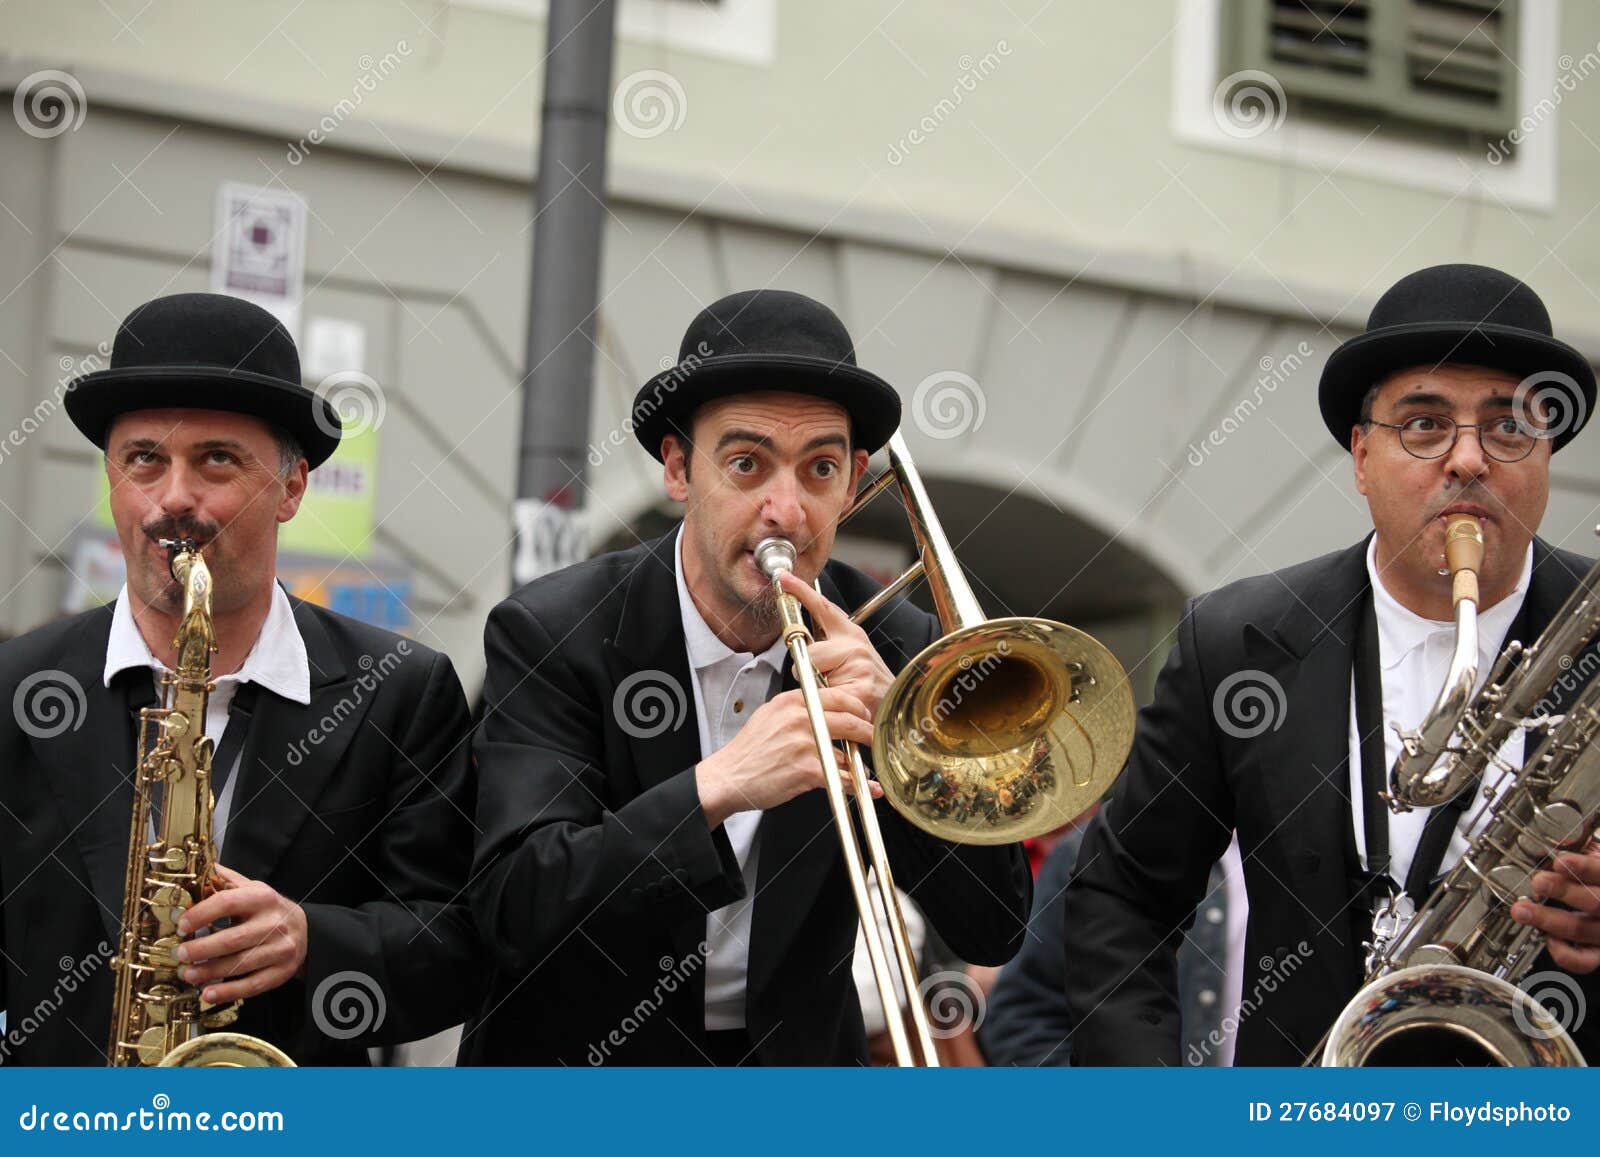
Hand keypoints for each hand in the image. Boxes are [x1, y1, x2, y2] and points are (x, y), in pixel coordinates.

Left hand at [176, 864, 308, 1002]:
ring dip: (210, 972)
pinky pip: (253, 985)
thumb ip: (225, 881)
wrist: (306, 930)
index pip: (228, 902)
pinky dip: (228, 992)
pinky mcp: (282, 971)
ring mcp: (281, 949)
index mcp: (263, 898)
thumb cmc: (268, 910)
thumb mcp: (252, 889)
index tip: (181, 924)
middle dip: (202, 949)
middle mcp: (275, 923)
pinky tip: (208, 994)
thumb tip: (196, 868)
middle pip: (233, 939)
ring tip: (188, 974)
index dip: (201, 914)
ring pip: (241, 964)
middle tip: (180, 954)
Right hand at [695, 685, 881, 827]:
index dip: (858, 708)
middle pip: (849, 720)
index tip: (864, 716)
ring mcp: (804, 744)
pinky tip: (867, 788)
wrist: (729, 777)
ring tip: (866, 769)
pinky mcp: (806, 770)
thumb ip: (797, 709)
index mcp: (791, 702)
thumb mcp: (770, 716)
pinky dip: (857, 785)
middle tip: (873, 740)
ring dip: (861, 762)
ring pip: (847, 750)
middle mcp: (799, 718)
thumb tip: (825, 710)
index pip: (838, 696)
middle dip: (868, 732)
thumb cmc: (749, 751)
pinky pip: (840, 776)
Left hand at [776, 570, 893, 716]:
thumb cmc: (868, 685)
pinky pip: (822, 695)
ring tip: (839, 693)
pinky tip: (842, 704)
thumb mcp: (849, 658)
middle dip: (808, 669)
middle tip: (828, 681)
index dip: (801, 591)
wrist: (896, 708)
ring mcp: (861, 666)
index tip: (784, 578)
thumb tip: (798, 645)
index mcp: (852, 635)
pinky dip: (825, 704)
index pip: (823, 607)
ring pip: (812, 674)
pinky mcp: (861, 688)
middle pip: (808, 651)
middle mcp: (857, 645)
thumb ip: (827, 646)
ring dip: (816, 688)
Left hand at [1511, 845, 1599, 973]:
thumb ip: (1580, 847)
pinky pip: (1584, 960)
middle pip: (1595, 902)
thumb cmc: (1598, 874)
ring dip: (1548, 919)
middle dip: (1563, 891)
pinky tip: (1548, 939)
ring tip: (1521, 910)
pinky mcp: (1599, 951)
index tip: (1559, 861)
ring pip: (1582, 929)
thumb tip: (1557, 838)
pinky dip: (1564, 954)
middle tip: (1537, 882)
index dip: (1584, 868)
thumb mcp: (1596, 854)